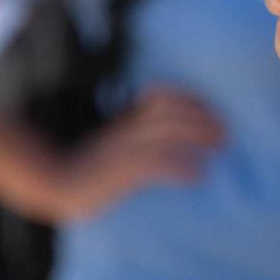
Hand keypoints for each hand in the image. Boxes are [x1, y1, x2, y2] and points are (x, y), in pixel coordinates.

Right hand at [12, 87, 223, 222]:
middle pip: (170, 113)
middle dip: (203, 118)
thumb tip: (172, 134)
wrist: (52, 183)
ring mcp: (121, 150)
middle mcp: (125, 130)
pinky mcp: (118, 175)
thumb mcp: (114, 140)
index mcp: (125, 120)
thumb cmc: (86, 164)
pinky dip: (179, 168)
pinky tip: (198, 176)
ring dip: (197, 137)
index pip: (161, 97)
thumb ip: (137, 131)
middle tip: (227, 132)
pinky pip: (153, 165)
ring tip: (220, 147)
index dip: (190, 99)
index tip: (213, 109)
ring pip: (165, 133)